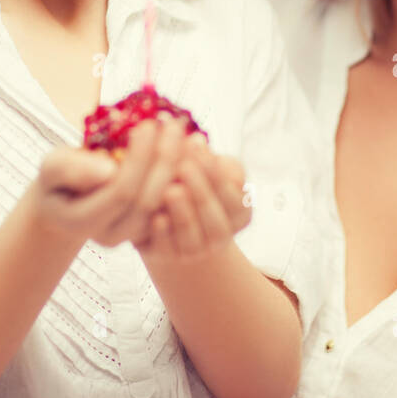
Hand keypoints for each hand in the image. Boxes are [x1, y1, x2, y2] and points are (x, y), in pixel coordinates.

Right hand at [25, 119, 176, 247]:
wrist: (67, 198)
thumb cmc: (59, 177)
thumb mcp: (53, 166)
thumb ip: (71, 168)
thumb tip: (107, 169)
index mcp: (83, 222)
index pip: (121, 191)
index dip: (138, 159)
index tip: (148, 125)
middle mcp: (110, 236)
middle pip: (148, 200)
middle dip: (164, 159)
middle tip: (174, 125)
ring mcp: (132, 234)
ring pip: (164, 204)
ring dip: (178, 166)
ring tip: (184, 133)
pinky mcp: (149, 227)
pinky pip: (172, 203)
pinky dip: (182, 174)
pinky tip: (189, 147)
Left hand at [134, 130, 250, 264]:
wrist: (166, 212)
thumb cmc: (193, 180)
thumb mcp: (208, 168)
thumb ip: (210, 158)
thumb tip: (196, 141)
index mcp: (239, 213)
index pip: (235, 198)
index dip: (217, 173)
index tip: (199, 148)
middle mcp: (220, 237)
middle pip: (216, 219)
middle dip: (201, 190)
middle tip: (185, 166)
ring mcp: (194, 251)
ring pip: (192, 237)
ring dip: (183, 213)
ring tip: (171, 190)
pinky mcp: (166, 256)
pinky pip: (167, 249)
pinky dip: (163, 234)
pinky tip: (157, 217)